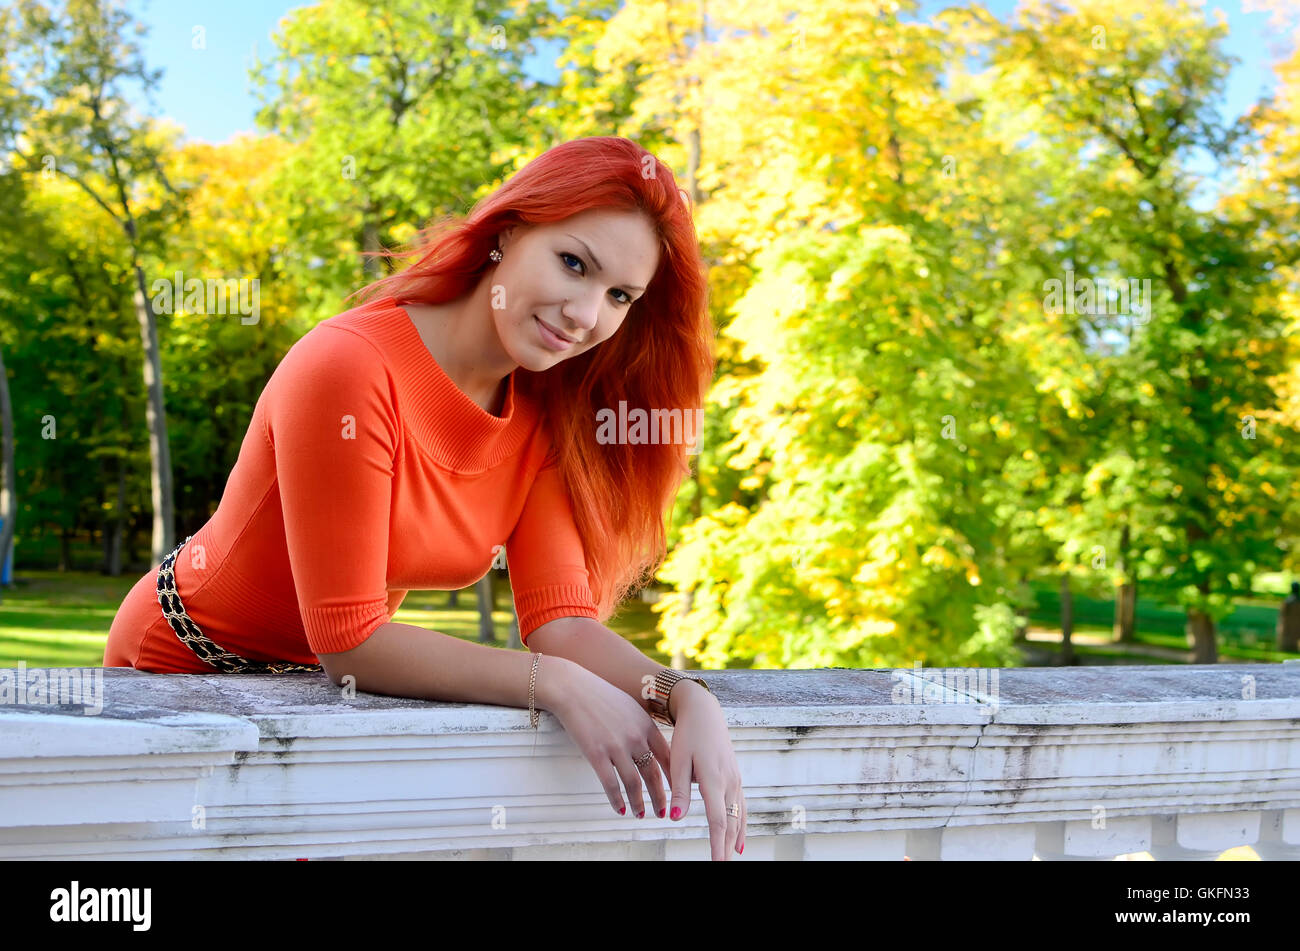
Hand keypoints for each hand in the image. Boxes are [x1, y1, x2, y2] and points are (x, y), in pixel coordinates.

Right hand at [538, 655, 672, 820]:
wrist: (573, 688)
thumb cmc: (600, 696)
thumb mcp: (629, 707)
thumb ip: (642, 726)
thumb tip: (651, 745)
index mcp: (646, 726)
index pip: (667, 757)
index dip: (674, 777)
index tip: (678, 791)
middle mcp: (635, 737)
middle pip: (653, 773)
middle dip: (660, 796)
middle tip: (663, 812)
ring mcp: (616, 746)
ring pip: (633, 783)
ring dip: (639, 802)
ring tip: (642, 814)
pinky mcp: (596, 754)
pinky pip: (610, 784)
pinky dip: (617, 800)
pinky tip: (620, 809)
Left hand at [666, 682, 744, 859]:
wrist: (704, 712)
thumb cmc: (688, 735)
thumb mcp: (678, 761)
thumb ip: (679, 791)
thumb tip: (674, 818)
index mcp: (714, 779)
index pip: (718, 821)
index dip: (717, 844)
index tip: (716, 863)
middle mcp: (729, 782)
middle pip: (731, 823)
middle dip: (727, 848)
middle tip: (722, 867)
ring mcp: (735, 780)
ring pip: (738, 817)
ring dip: (735, 840)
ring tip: (731, 858)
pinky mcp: (735, 777)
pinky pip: (741, 807)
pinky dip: (742, 826)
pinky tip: (740, 840)